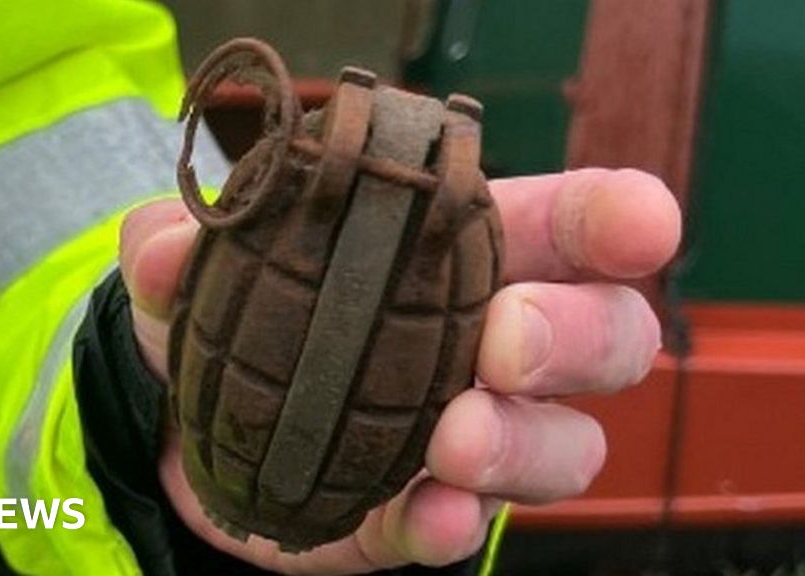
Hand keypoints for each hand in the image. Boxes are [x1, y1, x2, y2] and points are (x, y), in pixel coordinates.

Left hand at [119, 168, 680, 573]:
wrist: (196, 431)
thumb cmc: (227, 318)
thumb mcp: (192, 269)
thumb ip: (176, 244)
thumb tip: (166, 252)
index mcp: (461, 250)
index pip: (572, 225)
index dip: (618, 219)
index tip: (638, 225)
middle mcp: (494, 342)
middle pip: (608, 335)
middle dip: (580, 334)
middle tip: (506, 340)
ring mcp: (472, 436)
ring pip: (566, 445)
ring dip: (522, 442)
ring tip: (453, 440)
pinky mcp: (425, 511)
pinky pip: (467, 525)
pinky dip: (451, 522)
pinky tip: (421, 515)